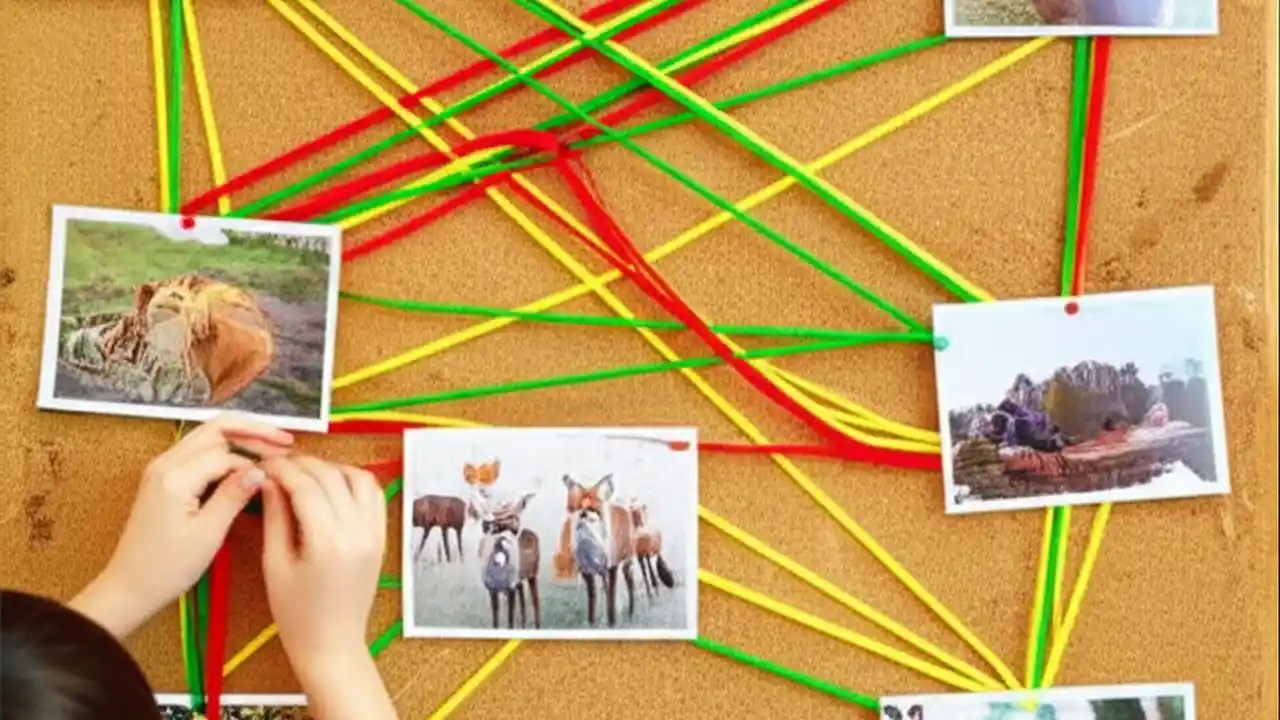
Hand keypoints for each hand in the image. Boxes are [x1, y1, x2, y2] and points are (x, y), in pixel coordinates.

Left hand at [70, 413, 293, 636]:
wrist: (129, 587)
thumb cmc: (165, 568)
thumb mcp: (207, 534)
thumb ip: (234, 496)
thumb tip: (260, 471)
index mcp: (174, 477)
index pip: (226, 454)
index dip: (256, 460)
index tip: (279, 470)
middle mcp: (164, 465)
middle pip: (215, 429)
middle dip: (252, 430)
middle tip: (284, 439)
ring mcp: (162, 469)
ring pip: (207, 436)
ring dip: (240, 437)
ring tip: (270, 445)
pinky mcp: (164, 478)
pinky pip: (198, 452)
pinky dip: (225, 450)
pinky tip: (244, 461)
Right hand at [259, 456, 395, 719]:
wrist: (332, 642)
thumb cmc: (296, 614)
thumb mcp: (275, 565)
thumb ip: (275, 518)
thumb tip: (270, 480)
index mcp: (328, 543)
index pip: (306, 486)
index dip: (282, 469)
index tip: (263, 464)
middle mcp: (358, 533)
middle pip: (332, 477)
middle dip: (302, 464)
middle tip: (278, 466)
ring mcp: (374, 533)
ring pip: (358, 478)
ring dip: (331, 468)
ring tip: (304, 474)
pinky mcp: (381, 537)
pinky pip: (374, 495)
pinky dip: (354, 481)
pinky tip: (332, 485)